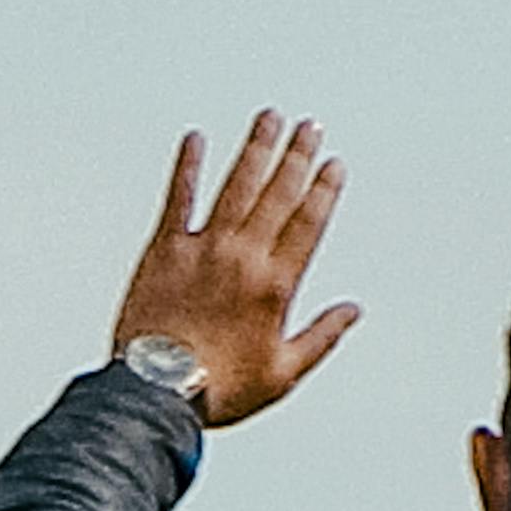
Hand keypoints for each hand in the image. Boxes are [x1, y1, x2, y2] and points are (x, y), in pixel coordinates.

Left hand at [107, 113, 360, 430]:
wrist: (158, 391)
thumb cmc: (220, 388)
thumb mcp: (283, 373)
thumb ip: (321, 336)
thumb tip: (353, 310)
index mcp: (274, 285)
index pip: (307, 223)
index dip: (322, 190)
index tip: (332, 163)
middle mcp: (243, 257)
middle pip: (276, 194)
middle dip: (296, 157)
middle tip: (309, 125)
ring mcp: (203, 248)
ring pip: (235, 186)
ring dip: (254, 149)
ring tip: (268, 119)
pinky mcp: (165, 249)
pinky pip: (179, 198)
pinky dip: (187, 166)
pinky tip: (195, 139)